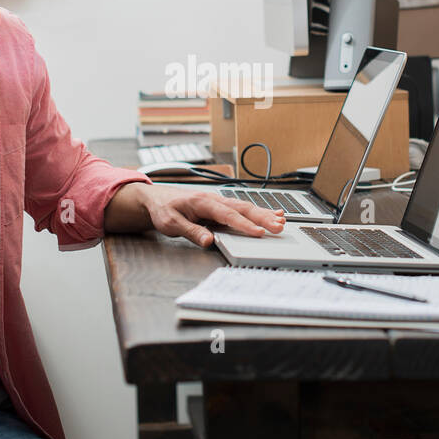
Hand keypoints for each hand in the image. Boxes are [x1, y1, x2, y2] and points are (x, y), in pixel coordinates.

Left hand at [137, 185, 284, 247]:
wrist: (157, 198)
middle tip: (278, 227)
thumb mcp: (170, 224)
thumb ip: (190, 231)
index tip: (258, 232)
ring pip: (245, 207)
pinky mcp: (221, 206)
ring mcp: (219, 201)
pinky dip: (258, 211)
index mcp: (202, 202)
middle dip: (262, 218)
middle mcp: (214, 199)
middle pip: (242, 208)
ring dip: (264, 214)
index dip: (244, 224)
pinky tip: (272, 214)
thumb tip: (208, 240)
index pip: (227, 214)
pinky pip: (242, 208)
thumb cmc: (163, 209)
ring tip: (280, 222)